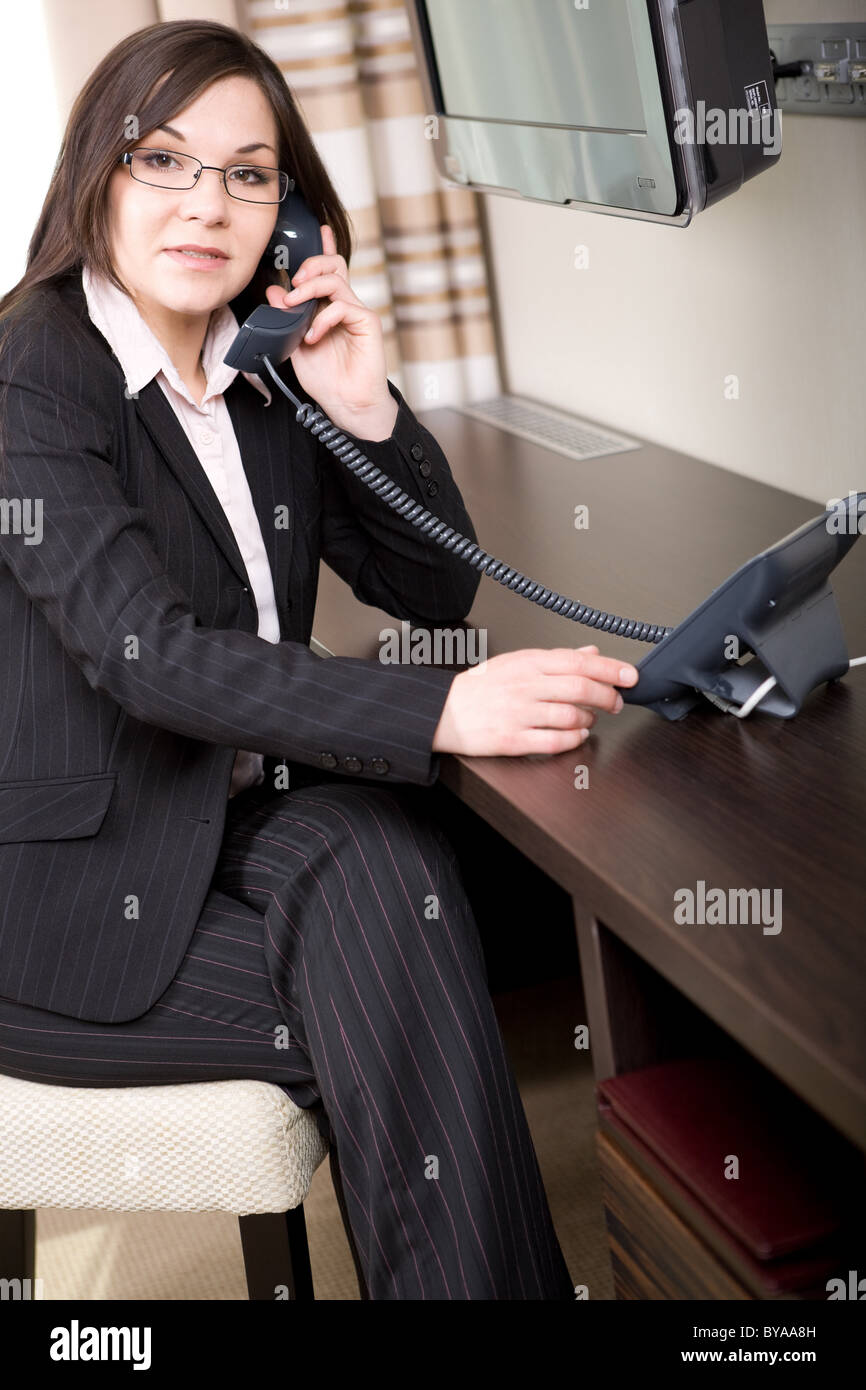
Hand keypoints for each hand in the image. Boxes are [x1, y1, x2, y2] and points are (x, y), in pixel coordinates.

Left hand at [264, 223, 395, 438]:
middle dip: (310, 265)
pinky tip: (313, 336)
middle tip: (293, 284)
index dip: (325, 248)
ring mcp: (357, 313)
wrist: (347, 404)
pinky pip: (342, 305)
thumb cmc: (326, 379)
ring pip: (335, 280)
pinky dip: (322, 318)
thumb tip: (274, 291)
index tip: (319, 229)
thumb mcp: (295, 345)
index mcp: (328, 308)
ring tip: (295, 307)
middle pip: (333, 265)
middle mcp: (344, 305)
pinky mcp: (367, 323)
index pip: (328, 271)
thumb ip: (285, 318)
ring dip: (309, 289)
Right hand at [431, 645, 639, 756]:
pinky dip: (572, 740)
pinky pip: (553, 742)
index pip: (579, 662)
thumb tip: (591, 653)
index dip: (611, 669)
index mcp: (528, 663)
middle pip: (580, 688)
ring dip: (589, 720)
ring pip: (570, 716)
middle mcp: (525, 686)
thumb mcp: (518, 663)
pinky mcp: (512, 739)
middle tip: (616, 702)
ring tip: (590, 719)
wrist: (443, 710)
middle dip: (608, 697)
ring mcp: (519, 713)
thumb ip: (557, 659)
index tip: (630, 676)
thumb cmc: (480, 688)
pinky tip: (576, 736)